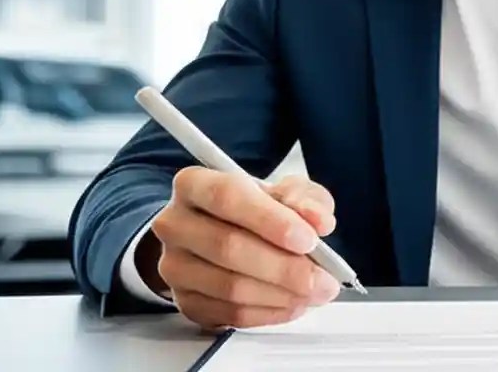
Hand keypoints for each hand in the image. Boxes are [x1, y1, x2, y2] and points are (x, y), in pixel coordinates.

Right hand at [142, 169, 340, 329]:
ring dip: (281, 294)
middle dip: (284, 267)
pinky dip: (269, 312)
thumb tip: (319, 221)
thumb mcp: (286, 192)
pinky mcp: (185, 302)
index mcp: (194, 184)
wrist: (227, 234)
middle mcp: (175, 224)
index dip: (269, 220)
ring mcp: (175, 267)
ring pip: (230, 287)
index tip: (308, 239)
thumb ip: (306, 199)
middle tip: (322, 278)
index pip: (226, 197)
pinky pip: (230, 314)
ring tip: (314, 291)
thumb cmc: (255, 210)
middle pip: (227, 247)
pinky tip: (293, 303)